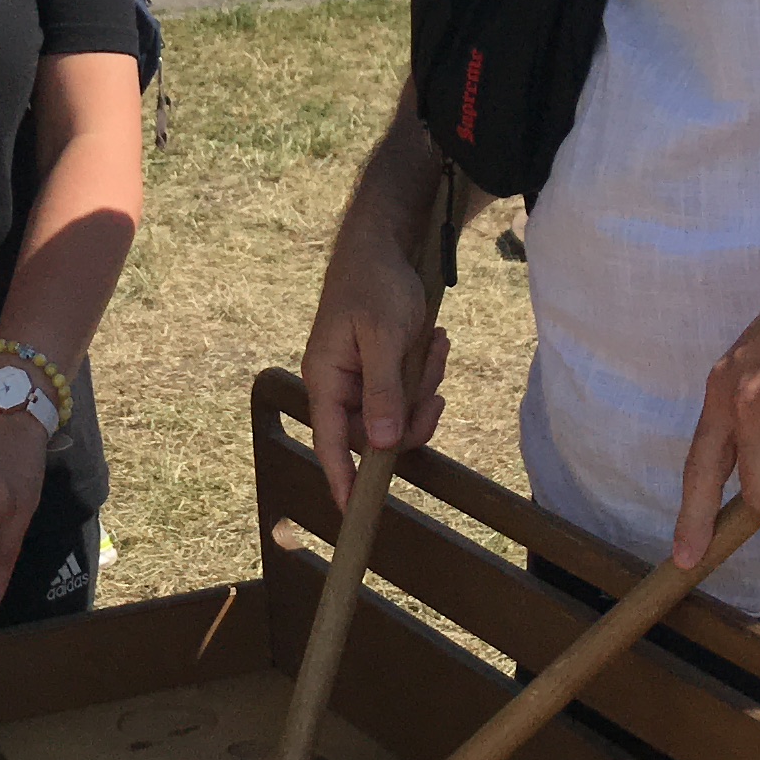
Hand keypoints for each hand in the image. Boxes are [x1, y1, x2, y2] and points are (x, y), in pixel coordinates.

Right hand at [300, 223, 449, 509]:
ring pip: (400, 412)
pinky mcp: (383, 371)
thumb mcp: (382, 336)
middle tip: (432, 383)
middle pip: (379, 432)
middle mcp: (340, 386)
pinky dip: (426, 371)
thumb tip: (382, 444)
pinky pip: (410, 391)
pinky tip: (434, 339)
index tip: (354, 512)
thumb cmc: (373, 284)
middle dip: (412, 411)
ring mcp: (362, 380)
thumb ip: (382, 390)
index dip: (342, 478)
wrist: (382, 247)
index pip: (331, 442)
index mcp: (326, 380)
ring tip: (433, 342)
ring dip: (424, 383)